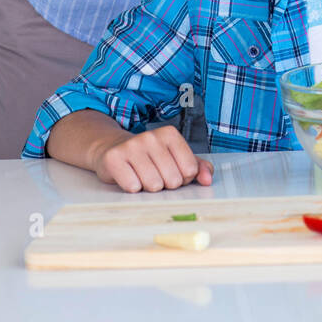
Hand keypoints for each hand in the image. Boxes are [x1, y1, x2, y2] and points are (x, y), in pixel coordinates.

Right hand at [92, 125, 214, 192]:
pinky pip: (133, 187)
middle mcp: (151, 136)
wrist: (113, 148)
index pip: (190, 169)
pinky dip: (132, 188)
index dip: (182, 178)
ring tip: (142, 175)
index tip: (172, 171)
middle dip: (165, 184)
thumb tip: (208, 180)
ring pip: (153, 185)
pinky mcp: (114, 158)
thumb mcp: (175, 157)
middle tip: (155, 174)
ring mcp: (132, 146)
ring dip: (149, 187)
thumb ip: (197, 167)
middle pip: (173, 180)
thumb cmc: (149, 156)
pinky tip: (129, 176)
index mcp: (170, 134)